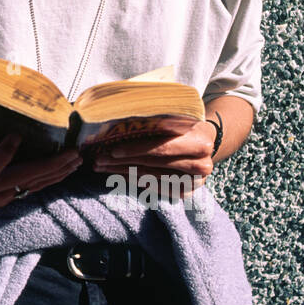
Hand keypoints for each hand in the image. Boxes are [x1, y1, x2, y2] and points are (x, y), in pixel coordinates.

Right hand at [0, 94, 83, 211]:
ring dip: (53, 174)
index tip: (16, 136)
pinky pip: (26, 191)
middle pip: (17, 182)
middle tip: (70, 153)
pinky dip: (47, 179)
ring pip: (26, 189)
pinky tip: (64, 168)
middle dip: (46, 167)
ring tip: (74, 159)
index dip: (3, 157)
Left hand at [91, 117, 214, 190]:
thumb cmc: (183, 123)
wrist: (205, 141)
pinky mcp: (184, 191)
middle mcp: (200, 165)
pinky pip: (153, 188)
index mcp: (199, 141)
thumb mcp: (176, 115)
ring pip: (150, 177)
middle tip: (99, 159)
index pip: (162, 148)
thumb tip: (121, 113)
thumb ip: (156, 117)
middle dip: (123, 162)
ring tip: (101, 166)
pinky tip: (116, 173)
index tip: (113, 149)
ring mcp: (193, 182)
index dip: (136, 150)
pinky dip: (133, 179)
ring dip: (122, 172)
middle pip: (154, 164)